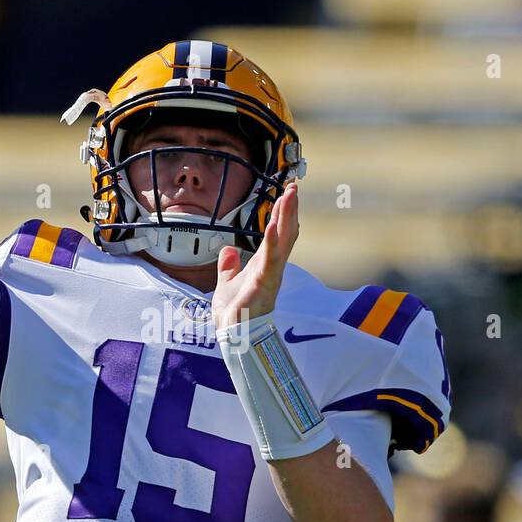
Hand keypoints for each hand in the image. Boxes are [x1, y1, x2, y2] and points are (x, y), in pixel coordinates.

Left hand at [212, 181, 298, 330]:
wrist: (231, 334)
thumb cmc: (234, 313)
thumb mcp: (227, 283)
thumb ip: (229, 266)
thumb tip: (228, 250)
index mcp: (265, 265)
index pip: (277, 234)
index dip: (282, 214)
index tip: (286, 194)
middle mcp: (272, 267)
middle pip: (285, 233)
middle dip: (290, 210)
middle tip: (294, 187)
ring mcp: (270, 275)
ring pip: (282, 241)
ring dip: (286, 218)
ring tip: (289, 197)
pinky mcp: (263, 284)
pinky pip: (270, 260)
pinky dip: (271, 242)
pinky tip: (271, 226)